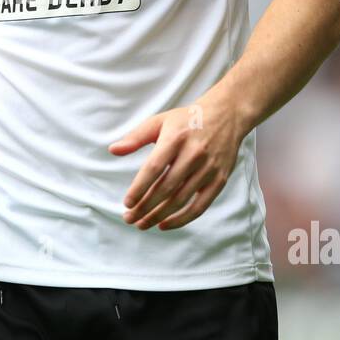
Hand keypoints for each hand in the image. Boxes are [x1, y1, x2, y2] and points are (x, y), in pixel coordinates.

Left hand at [108, 91, 242, 230]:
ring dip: (159, 216)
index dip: (139, 188)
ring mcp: (208, 168)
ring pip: (181, 200)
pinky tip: (164, 224)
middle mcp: (194, 154)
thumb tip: (113, 150)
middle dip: (145, 207)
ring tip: (142, 224)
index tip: (127, 203)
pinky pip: (200, 207)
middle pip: (166, 188)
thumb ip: (136, 137)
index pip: (154, 168)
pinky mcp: (219, 180)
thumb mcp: (160, 121)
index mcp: (176, 138)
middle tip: (129, 218)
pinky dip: (182, 220)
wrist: (227, 115)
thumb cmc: (187, 120)